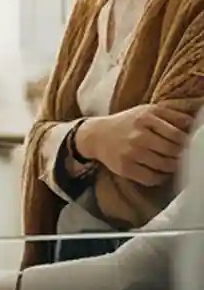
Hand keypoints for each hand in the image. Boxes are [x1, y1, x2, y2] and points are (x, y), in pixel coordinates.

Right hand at [77, 104, 193, 185]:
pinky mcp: (125, 168)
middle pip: (173, 151)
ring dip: (172, 166)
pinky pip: (152, 178)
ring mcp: (131, 152)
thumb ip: (171, 115)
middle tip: (178, 154)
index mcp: (145, 118)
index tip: (186, 144)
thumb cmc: (127, 123)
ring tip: (170, 162)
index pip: (178, 135)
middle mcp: (138, 135)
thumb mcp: (146, 111)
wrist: (96, 135)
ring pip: (165, 166)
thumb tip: (195, 125)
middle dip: (180, 155)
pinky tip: (159, 171)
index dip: (186, 142)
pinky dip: (160, 177)